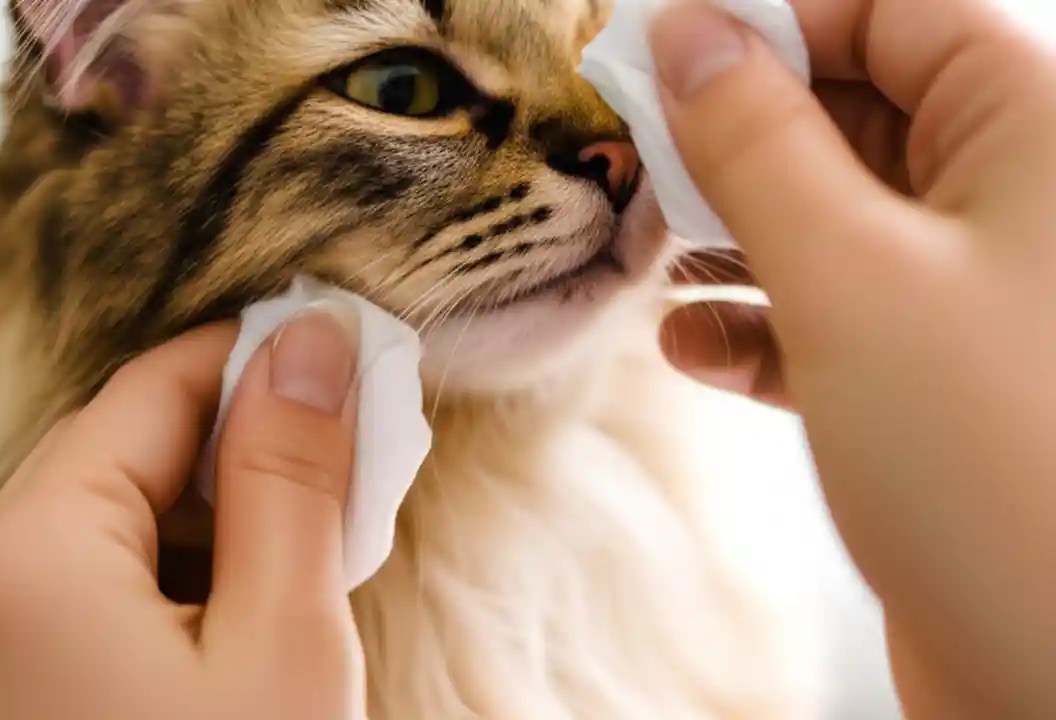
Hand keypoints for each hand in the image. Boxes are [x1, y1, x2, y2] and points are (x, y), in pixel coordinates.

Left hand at [0, 308, 365, 719]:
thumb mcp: (289, 641)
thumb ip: (290, 477)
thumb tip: (308, 341)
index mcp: (24, 573)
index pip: (144, 395)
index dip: (249, 361)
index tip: (337, 356)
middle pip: (107, 467)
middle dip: (224, 450)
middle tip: (336, 460)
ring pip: (89, 546)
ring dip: (193, 528)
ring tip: (296, 553)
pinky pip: (70, 620)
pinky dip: (153, 598)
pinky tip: (230, 625)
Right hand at [651, 1, 1055, 716]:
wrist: (1054, 677)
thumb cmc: (988, 461)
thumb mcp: (845, 275)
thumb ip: (757, 142)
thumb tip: (687, 35)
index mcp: (1038, 135)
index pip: (896, 15)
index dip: (774, 22)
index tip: (664, 53)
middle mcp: (1020, 205)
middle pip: (860, 113)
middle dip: (742, 138)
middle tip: (639, 164)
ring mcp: (980, 300)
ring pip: (839, 221)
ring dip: (739, 235)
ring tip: (651, 254)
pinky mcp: (940, 385)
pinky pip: (839, 317)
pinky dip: (761, 324)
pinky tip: (694, 347)